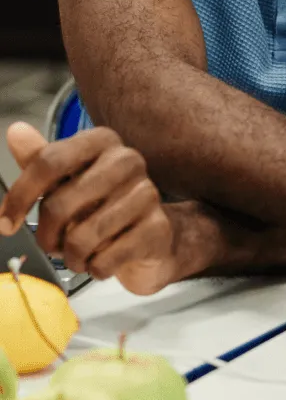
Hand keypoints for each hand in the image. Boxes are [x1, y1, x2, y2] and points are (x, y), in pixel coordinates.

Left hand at [0, 122, 204, 294]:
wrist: (153, 236)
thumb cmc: (104, 206)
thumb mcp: (69, 181)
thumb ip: (41, 160)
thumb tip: (16, 131)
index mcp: (102, 142)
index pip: (49, 162)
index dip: (20, 196)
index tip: (6, 223)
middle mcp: (127, 161)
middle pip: (59, 204)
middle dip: (46, 236)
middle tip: (52, 245)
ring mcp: (147, 193)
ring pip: (82, 237)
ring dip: (72, 257)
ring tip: (79, 255)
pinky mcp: (157, 228)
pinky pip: (106, 259)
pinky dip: (95, 268)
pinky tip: (102, 261)